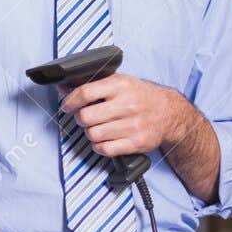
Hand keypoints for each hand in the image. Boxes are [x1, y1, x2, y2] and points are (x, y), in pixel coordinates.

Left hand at [58, 73, 185, 158]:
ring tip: (98, 128)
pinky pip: (104, 149)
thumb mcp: (118, 82)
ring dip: (91, 133)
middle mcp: (127, 104)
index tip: (67, 106)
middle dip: (81, 119)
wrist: (169, 113)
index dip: (71, 101)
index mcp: (121, 85)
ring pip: (93, 134)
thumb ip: (91, 85)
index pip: (86, 92)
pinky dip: (100, 146)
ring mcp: (133, 125)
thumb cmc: (140, 96)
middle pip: (86, 117)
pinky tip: (105, 139)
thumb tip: (62, 87)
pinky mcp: (136, 142)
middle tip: (85, 118)